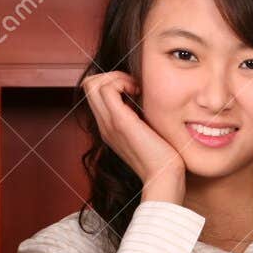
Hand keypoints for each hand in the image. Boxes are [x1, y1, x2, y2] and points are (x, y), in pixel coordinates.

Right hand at [82, 70, 186, 201]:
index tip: (135, 90)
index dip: (111, 82)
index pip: (93, 93)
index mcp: (109, 127)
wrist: (163, 177)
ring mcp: (109, 123)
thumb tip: (145, 97)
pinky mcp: (120, 122)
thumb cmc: (163, 157)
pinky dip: (122, 82)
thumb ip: (141, 117)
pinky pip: (106, 88)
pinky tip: (139, 92)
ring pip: (93, 83)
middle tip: (134, 86)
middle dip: (112, 76)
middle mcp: (104, 124)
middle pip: (88, 85)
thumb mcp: (147, 132)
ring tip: (136, 89)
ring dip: (116, 77)